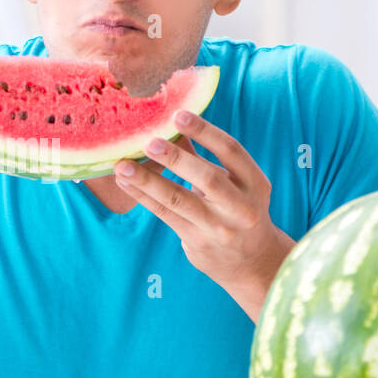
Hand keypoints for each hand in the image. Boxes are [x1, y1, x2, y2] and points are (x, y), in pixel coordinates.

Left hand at [112, 110, 294, 321]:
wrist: (251, 261)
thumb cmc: (238, 210)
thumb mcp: (235, 183)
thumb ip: (207, 158)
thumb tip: (174, 126)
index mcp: (254, 182)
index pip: (231, 151)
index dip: (205, 132)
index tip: (178, 115)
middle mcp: (240, 205)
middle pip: (207, 178)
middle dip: (176, 159)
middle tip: (149, 142)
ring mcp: (219, 226)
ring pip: (179, 200)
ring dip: (148, 181)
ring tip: (123, 166)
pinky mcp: (197, 241)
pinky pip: (165, 214)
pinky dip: (143, 196)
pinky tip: (125, 183)